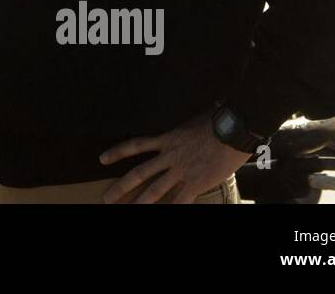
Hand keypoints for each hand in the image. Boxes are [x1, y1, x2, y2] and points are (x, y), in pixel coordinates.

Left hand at [99, 109, 249, 202]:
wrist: (231, 130)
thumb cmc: (216, 121)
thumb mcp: (191, 122)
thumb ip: (182, 131)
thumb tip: (184, 129)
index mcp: (167, 139)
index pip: (136, 145)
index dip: (117, 152)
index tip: (102, 158)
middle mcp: (169, 156)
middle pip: (139, 173)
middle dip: (121, 187)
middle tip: (107, 198)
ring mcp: (181, 170)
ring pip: (155, 190)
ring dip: (141, 203)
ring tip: (128, 210)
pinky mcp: (195, 182)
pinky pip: (180, 200)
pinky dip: (172, 208)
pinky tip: (164, 213)